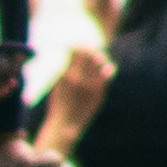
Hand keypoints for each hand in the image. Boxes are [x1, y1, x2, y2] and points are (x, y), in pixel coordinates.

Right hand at [40, 43, 114, 157]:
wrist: (65, 123)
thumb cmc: (59, 105)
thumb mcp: (56, 86)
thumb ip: (62, 72)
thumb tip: (65, 60)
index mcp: (64, 73)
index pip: (73, 52)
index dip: (78, 45)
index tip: (80, 42)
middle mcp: (77, 76)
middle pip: (86, 55)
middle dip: (89, 48)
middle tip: (92, 45)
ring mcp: (88, 83)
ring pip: (97, 63)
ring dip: (99, 57)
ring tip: (100, 56)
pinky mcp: (97, 91)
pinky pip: (105, 76)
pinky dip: (108, 70)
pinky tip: (109, 67)